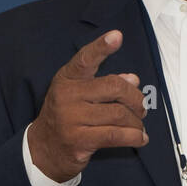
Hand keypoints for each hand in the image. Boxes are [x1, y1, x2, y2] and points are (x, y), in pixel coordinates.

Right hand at [27, 30, 148, 180]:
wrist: (45, 149)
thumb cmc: (68, 118)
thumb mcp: (80, 95)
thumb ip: (105, 84)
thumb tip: (133, 79)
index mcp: (67, 79)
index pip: (85, 59)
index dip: (101, 47)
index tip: (117, 36)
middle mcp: (67, 95)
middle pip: (114, 88)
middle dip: (135, 98)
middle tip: (142, 108)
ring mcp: (71, 118)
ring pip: (118, 114)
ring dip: (136, 122)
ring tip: (140, 127)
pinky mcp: (79, 140)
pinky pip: (115, 135)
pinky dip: (133, 137)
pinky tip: (140, 138)